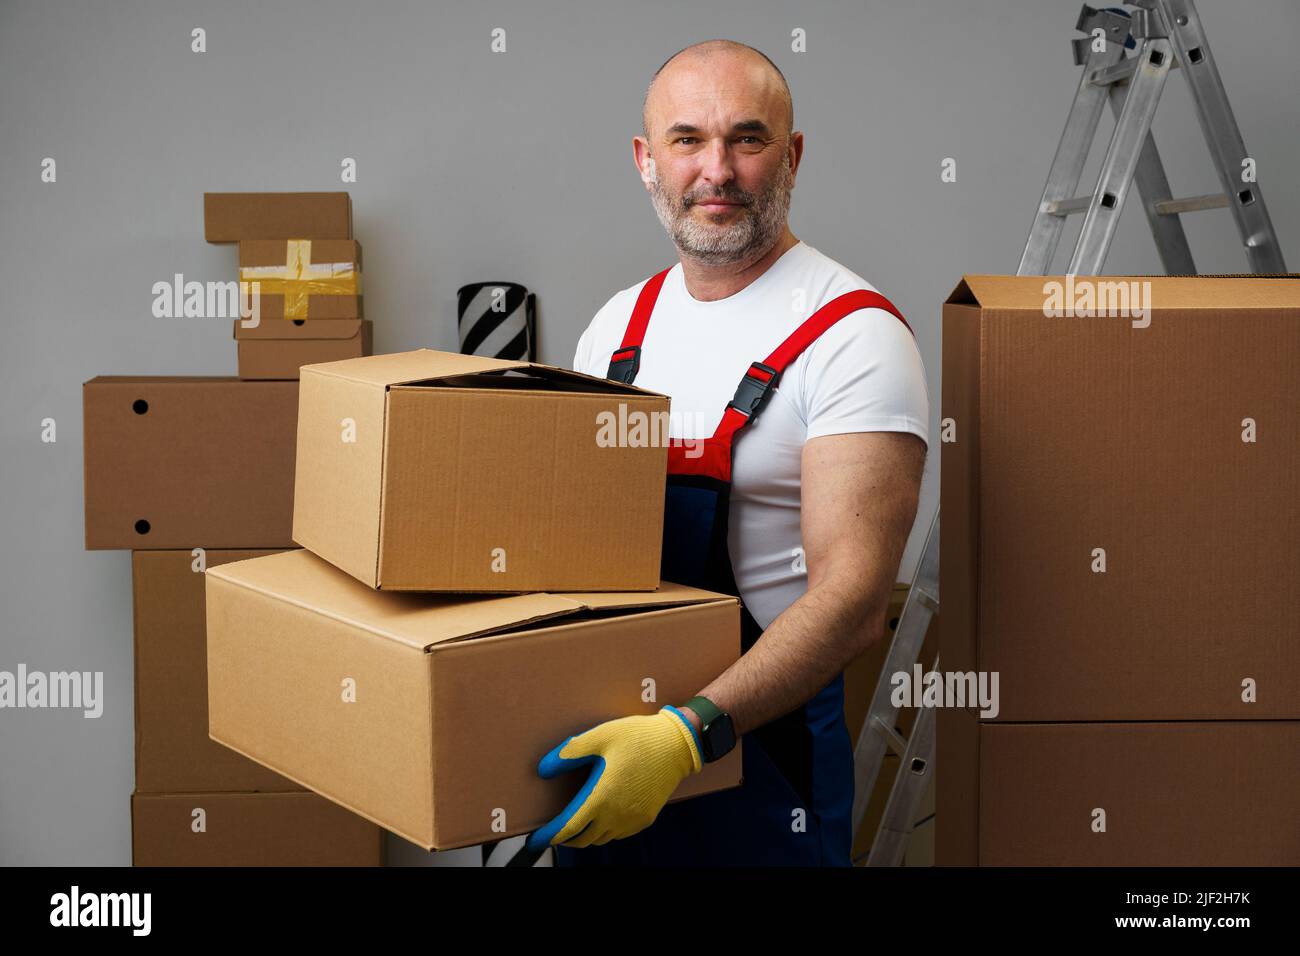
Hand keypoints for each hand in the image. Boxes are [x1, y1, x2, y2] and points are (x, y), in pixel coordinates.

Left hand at [525, 706, 702, 851]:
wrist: (677, 744)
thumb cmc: (637, 738)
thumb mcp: (599, 737)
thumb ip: (568, 754)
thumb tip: (543, 769)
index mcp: (602, 797)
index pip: (568, 828)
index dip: (550, 836)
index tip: (536, 839)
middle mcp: (617, 815)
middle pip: (583, 839)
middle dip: (565, 839)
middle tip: (554, 832)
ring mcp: (633, 819)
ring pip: (601, 839)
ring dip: (585, 835)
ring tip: (575, 824)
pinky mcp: (645, 818)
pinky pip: (618, 834)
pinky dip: (605, 831)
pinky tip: (602, 818)